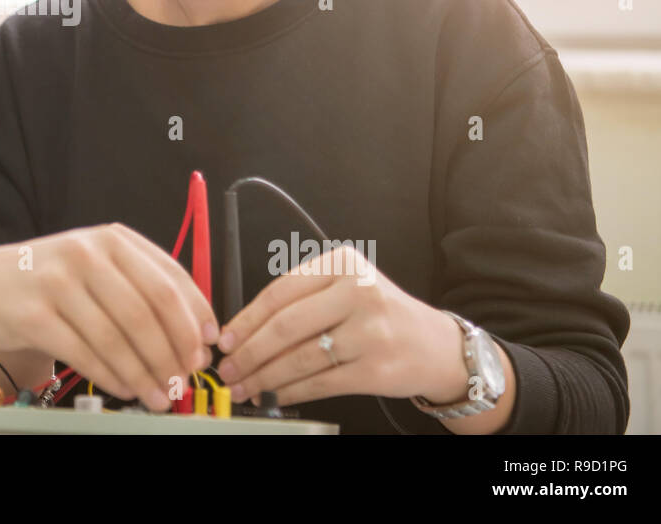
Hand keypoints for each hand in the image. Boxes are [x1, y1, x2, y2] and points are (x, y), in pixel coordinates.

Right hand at [0, 224, 219, 411]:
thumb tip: (193, 333)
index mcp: (111, 238)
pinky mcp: (35, 315)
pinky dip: (112, 377)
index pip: (169, 278)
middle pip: (148, 310)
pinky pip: (85, 354)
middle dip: (173, 352)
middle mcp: (86, 253)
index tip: (208, 346)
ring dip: (145, 374)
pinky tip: (125, 388)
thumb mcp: (93, 264)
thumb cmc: (44, 277)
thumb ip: (139, 287)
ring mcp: (58, 282)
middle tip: (185, 378)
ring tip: (159, 395)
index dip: (195, 317)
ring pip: (118, 337)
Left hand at [214, 245, 469, 407]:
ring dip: (264, 377)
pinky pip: (320, 383)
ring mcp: (369, 332)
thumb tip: (242, 331)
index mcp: (342, 265)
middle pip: (285, 326)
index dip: (246, 319)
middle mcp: (358, 293)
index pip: (280, 292)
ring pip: (300, 358)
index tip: (224, 338)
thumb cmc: (379, 316)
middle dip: (249, 351)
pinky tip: (273, 396)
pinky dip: (290, 392)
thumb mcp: (345, 288)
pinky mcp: (376, 369)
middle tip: (227, 368)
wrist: (436, 346)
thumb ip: (301, 300)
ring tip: (243, 386)